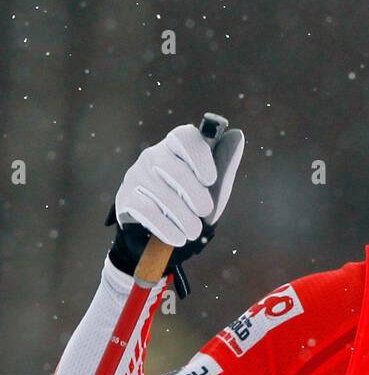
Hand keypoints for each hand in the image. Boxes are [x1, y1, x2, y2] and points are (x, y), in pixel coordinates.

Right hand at [106, 122, 244, 295]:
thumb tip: (237, 136)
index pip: (184, 137)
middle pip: (175, 169)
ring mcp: (136, 176)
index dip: (200, 158)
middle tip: (205, 212)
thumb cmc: (190, 204)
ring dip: (184, 219)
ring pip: (163, 195)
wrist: (159, 233)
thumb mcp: (213, 189)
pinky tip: (178, 237)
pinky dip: (167, 228)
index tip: (210, 180)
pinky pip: (147, 211)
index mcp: (176, 148)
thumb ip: (225, 165)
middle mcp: (153, 156)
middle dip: (196, 196)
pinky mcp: (125, 198)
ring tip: (193, 232)